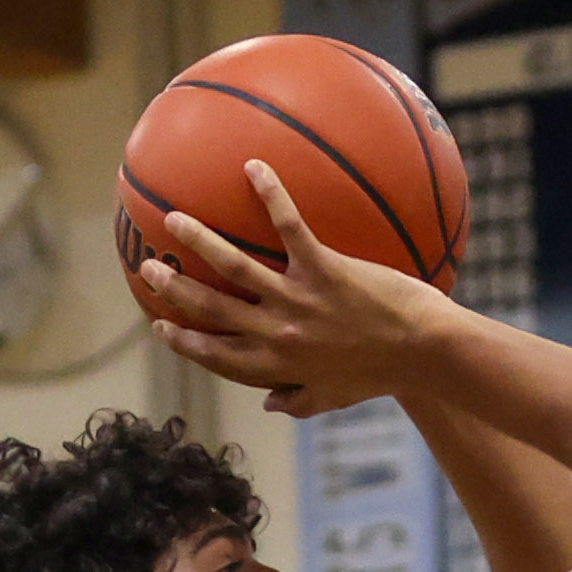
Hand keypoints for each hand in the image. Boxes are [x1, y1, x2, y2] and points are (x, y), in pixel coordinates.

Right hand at [140, 159, 452, 418]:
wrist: (424, 352)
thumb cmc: (382, 375)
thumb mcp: (334, 397)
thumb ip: (297, 401)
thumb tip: (269, 404)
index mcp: (278, 365)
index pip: (218, 356)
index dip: (185, 342)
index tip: (160, 326)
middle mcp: (280, 333)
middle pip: (213, 310)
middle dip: (175, 290)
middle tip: (147, 269)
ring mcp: (300, 299)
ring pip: (236, 268)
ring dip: (201, 243)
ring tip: (174, 220)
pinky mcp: (326, 269)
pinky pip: (290, 226)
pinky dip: (272, 195)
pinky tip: (254, 167)